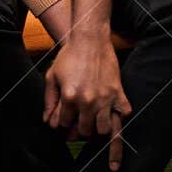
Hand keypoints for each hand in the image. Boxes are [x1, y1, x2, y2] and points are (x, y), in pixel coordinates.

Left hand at [43, 32, 131, 170]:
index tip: (64, 122)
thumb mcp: (52, 77)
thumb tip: (47, 121)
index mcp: (70, 97)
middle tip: (78, 124)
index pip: (64, 125)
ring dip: (98, 129)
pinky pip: (123, 115)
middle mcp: (88, 101)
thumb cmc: (69, 56)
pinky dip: (118, 117)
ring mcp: (105, 98)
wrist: (90, 39)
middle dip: (79, 130)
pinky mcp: (119, 93)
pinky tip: (111, 114)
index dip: (62, 125)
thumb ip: (49, 101)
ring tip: (94, 123)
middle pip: (84, 131)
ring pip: (103, 130)